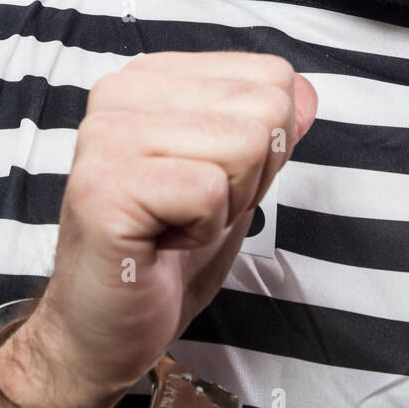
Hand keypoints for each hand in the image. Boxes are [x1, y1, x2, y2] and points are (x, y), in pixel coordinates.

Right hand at [3, 52, 317, 407]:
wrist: (101, 332)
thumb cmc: (162, 256)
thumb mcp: (234, 182)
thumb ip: (268, 130)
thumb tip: (308, 93)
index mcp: (153, 78)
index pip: (272, 75)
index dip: (267, 144)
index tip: (211, 182)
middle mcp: (123, 92)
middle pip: (266, 108)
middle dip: (252, 176)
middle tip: (193, 211)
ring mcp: (108, 134)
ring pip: (245, 145)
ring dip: (227, 206)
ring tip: (175, 225)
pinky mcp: (105, 184)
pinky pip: (209, 191)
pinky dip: (203, 231)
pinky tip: (160, 243)